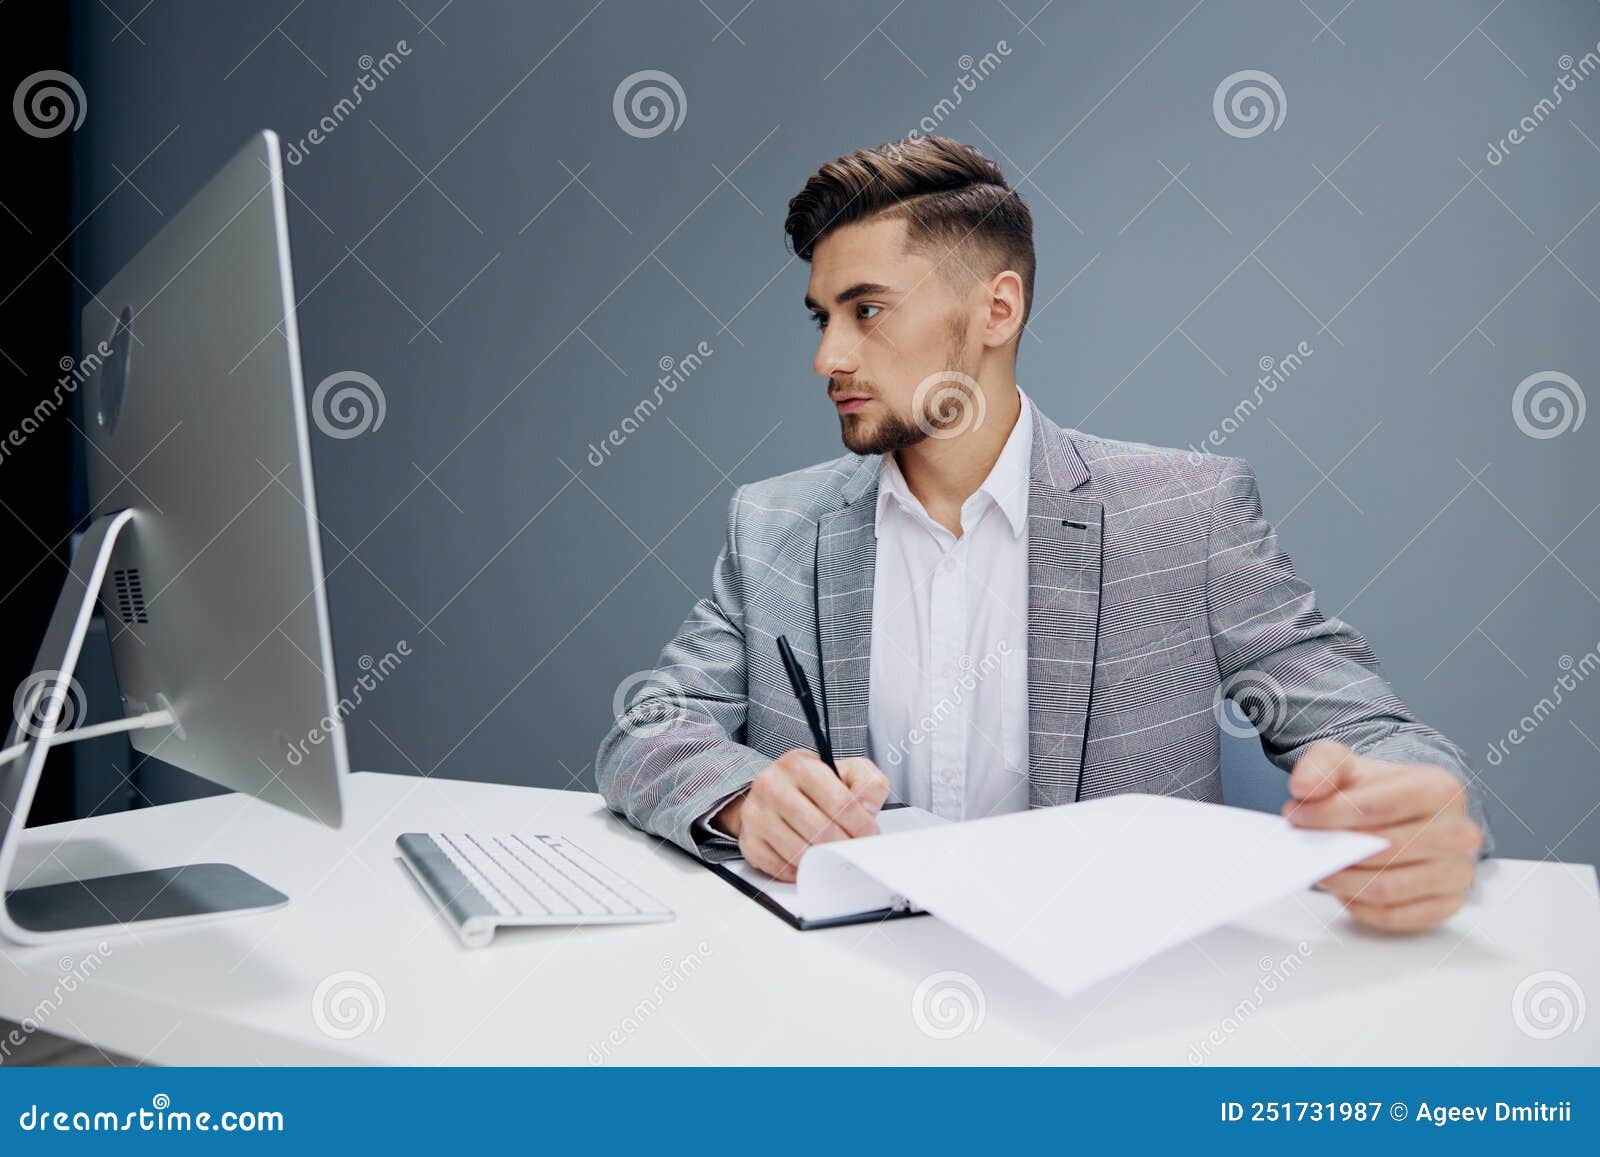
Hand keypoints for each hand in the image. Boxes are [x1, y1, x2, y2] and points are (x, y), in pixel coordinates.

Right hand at [713, 749, 889, 881]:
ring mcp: (757, 815)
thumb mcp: (846, 771)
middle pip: (821, 831)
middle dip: (844, 844)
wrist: (772, 792)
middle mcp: (772, 786)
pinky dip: (801, 869)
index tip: (869, 834)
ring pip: (801, 852)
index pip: (839, 802)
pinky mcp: (749, 842)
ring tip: (832, 852)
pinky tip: (809, 857)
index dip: (861, 825)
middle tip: (852, 846)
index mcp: (799, 765)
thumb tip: (868, 809)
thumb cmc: (813, 785)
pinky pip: (782, 868)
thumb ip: (868, 783)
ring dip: (824, 859)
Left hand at [1284, 740, 1482, 931]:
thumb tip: (1303, 787)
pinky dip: (1361, 907)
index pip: (1376, 806)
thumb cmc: (1375, 790)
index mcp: (1440, 788)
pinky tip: (1342, 890)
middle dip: (1333, 849)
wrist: (1403, 813)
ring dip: (1342, 881)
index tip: (1297, 816)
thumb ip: (1320, 766)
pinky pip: (1397, 916)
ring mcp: (1458, 871)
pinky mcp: (1449, 904)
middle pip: (1383, 849)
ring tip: (1319, 868)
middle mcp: (1458, 832)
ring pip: (1388, 887)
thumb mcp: (1345, 763)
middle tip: (1303, 845)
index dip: (1329, 814)